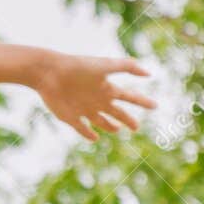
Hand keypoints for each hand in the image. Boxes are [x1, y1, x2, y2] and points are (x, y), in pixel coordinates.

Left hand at [34, 54, 156, 140]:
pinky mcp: (70, 117)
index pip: (130, 97)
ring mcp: (84, 109)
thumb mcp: (105, 65)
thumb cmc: (77, 67)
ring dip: (109, 126)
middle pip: (117, 113)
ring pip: (101, 121)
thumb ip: (127, 66)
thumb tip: (149, 73)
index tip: (155, 105)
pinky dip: (89, 134)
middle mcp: (97, 100)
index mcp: (107, 88)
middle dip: (127, 120)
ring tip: (116, 129)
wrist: (49, 72)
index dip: (142, 102)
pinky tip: (94, 137)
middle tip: (136, 127)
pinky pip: (82, 128)